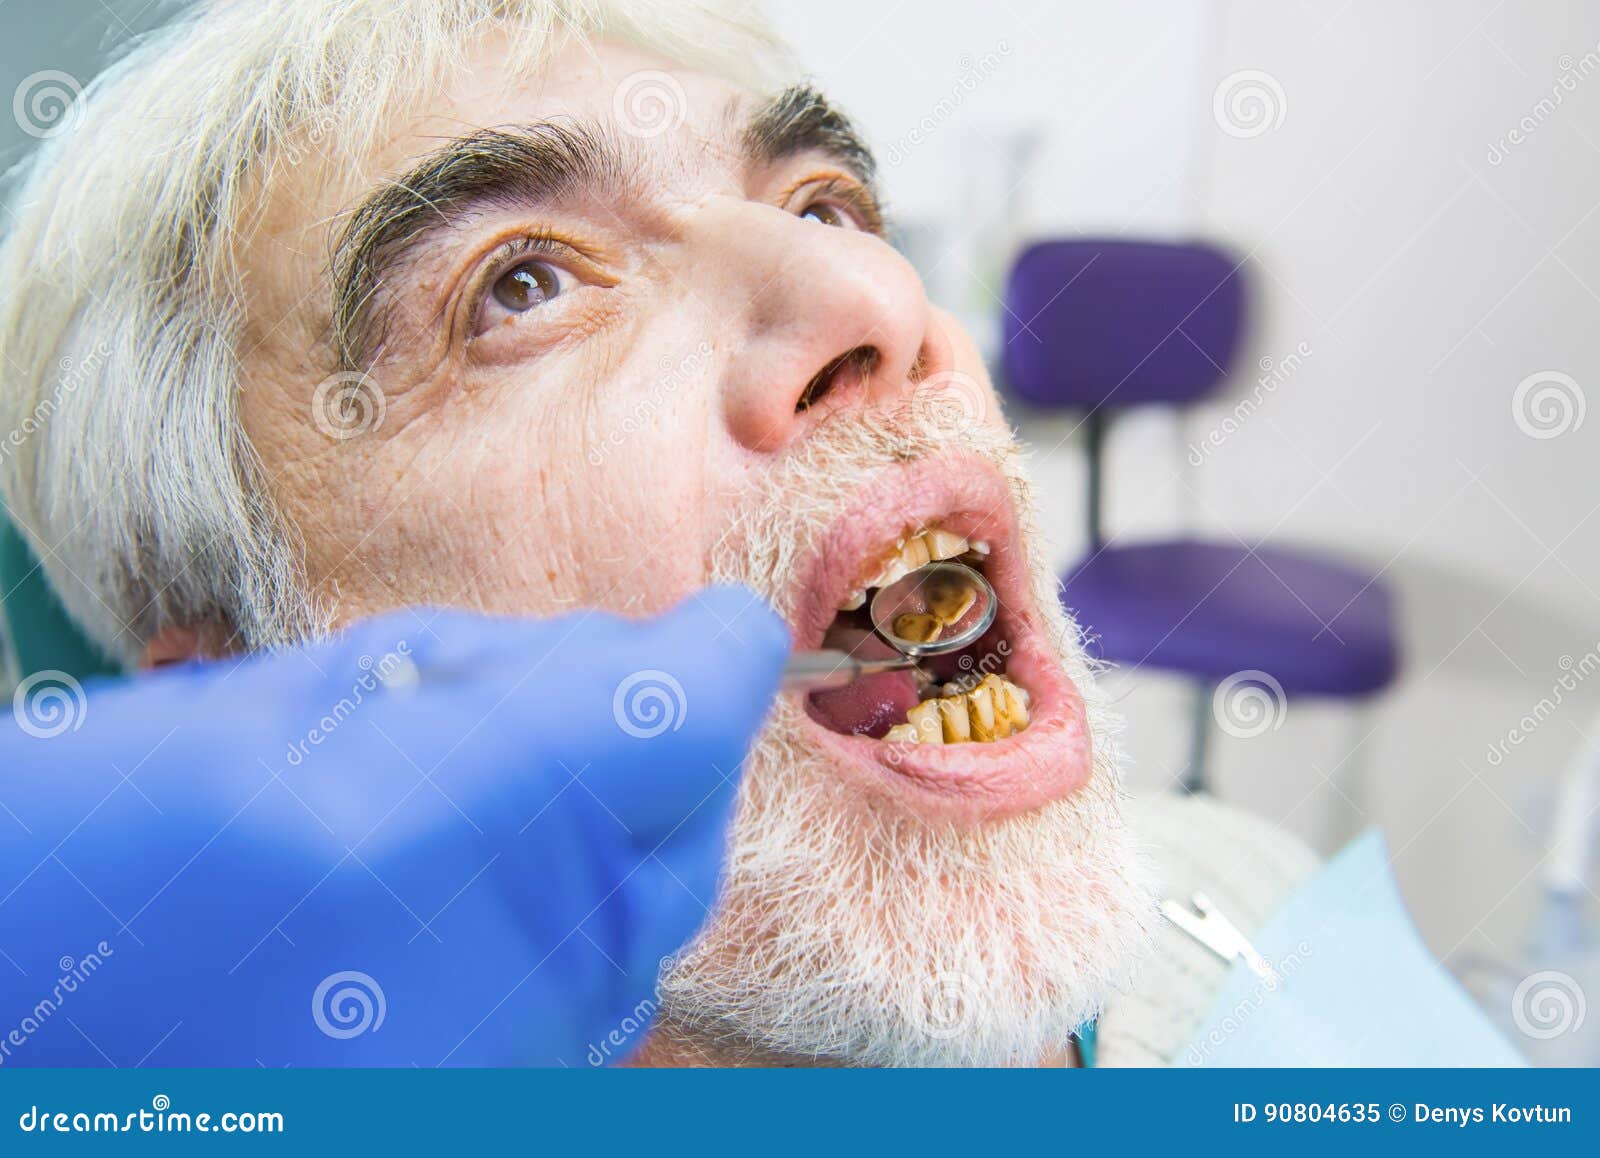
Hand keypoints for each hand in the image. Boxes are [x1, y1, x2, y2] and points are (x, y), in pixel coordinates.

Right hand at [0, 586, 787, 1065]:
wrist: (8, 1046)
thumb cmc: (95, 850)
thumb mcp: (285, 702)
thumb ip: (489, 675)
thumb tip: (624, 659)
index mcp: (448, 812)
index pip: (687, 715)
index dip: (715, 657)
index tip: (710, 632)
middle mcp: (508, 963)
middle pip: (690, 826)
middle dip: (659, 753)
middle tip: (566, 712)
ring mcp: (506, 1067)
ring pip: (643, 926)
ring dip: (602, 853)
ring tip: (467, 821)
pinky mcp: (487, 1116)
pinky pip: (585, 1010)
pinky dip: (554, 942)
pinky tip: (449, 913)